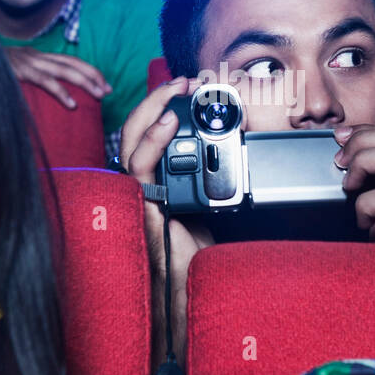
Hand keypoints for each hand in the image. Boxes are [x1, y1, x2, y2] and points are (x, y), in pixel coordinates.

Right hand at [4, 48, 110, 109]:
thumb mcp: (14, 70)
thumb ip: (30, 76)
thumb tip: (47, 89)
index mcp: (37, 55)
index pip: (70, 60)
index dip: (89, 70)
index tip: (105, 83)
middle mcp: (36, 56)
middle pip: (73, 64)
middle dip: (93, 77)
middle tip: (108, 91)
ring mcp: (30, 62)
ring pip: (65, 71)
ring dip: (85, 83)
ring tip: (99, 95)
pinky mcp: (22, 72)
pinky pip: (46, 82)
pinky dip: (62, 92)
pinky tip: (72, 104)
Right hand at [119, 76, 213, 368]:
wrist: (190, 293)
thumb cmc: (197, 256)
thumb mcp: (215, 207)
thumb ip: (218, 180)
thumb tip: (244, 152)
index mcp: (159, 179)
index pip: (151, 133)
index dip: (163, 105)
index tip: (188, 88)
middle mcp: (144, 183)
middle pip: (136, 129)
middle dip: (157, 98)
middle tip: (183, 81)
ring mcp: (140, 195)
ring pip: (130, 142)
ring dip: (151, 110)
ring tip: (174, 93)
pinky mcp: (143, 207)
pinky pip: (138, 169)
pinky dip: (150, 142)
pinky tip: (166, 123)